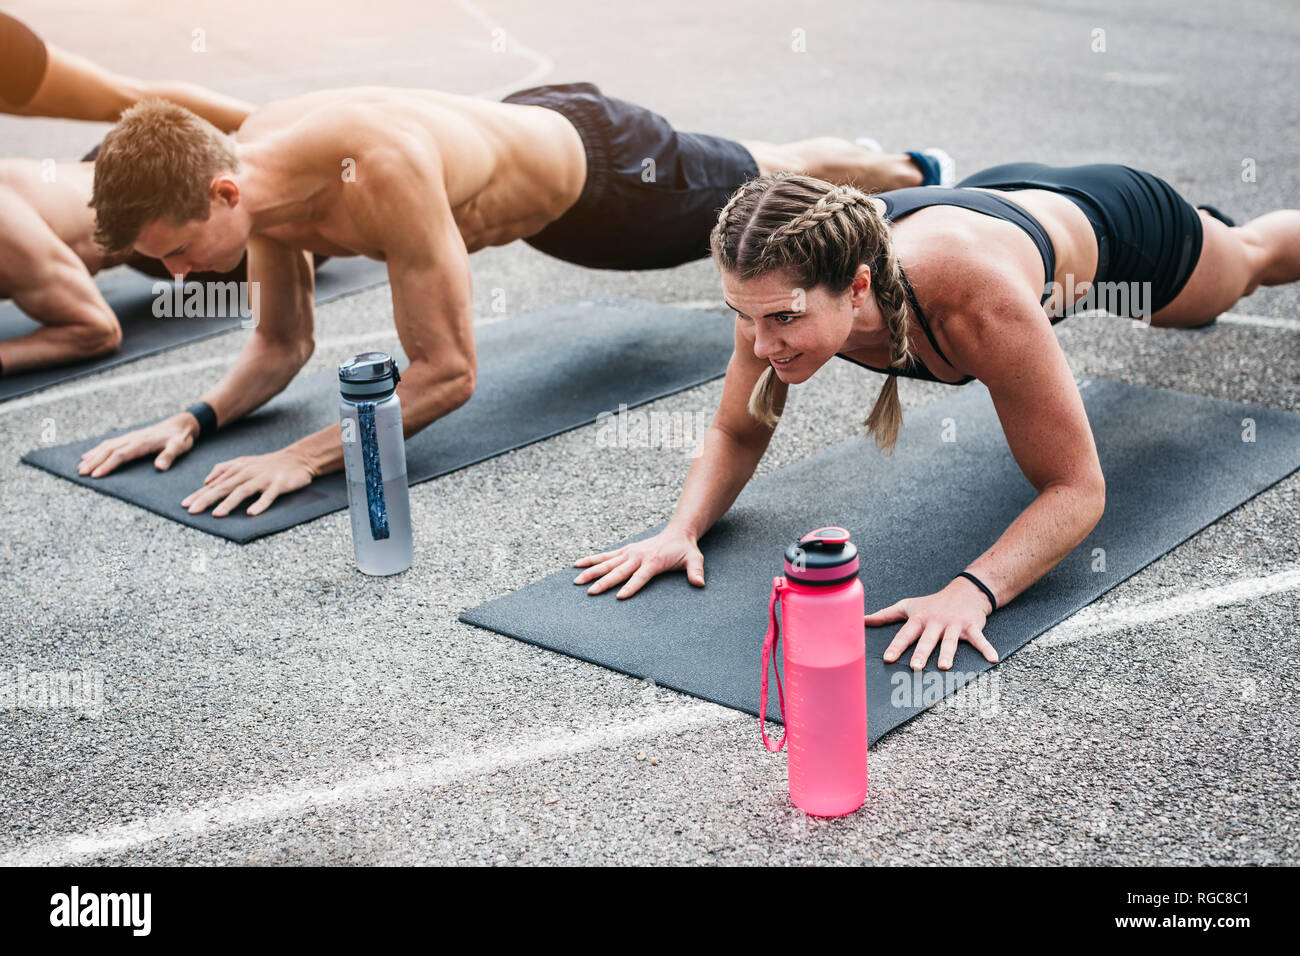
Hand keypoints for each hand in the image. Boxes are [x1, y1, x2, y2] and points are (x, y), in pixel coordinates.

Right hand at [79, 412, 197, 476]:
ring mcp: (130, 437)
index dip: (107, 465)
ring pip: (107, 446)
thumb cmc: (180, 437)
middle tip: (80, 473)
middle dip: (94, 462)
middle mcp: (133, 438)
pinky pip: (110, 443)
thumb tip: (160, 467)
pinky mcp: (130, 437)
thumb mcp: (179, 447)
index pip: (120, 455)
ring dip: (93, 456)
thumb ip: (169, 456)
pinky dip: (98, 449)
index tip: (96, 475)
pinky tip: (89, 455)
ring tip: (80, 467)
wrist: (182, 423)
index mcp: (142, 442)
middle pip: (109, 450)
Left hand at [181, 449, 314, 517]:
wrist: (297, 458)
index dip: (199, 494)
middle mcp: (247, 473)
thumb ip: (224, 469)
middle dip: (207, 499)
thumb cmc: (268, 464)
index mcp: (237, 469)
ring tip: (217, 514)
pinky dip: (259, 504)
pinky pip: (268, 496)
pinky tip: (251, 513)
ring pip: (243, 491)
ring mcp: (263, 479)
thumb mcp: (243, 462)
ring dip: (229, 503)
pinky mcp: (279, 484)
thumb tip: (206, 480)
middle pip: (224, 487)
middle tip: (193, 511)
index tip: (185, 505)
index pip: (215, 484)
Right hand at [572, 527, 704, 598]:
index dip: (630, 587)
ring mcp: (629, 553)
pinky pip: (605, 556)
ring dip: (591, 571)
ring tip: (576, 581)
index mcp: (653, 562)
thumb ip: (696, 571)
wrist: (677, 533)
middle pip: (618, 571)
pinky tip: (577, 565)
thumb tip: (700, 583)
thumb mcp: (694, 560)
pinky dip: (591, 559)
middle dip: (604, 582)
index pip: (639, 577)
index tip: (619, 596)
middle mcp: (638, 557)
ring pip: (606, 563)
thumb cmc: (685, 550)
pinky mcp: (624, 550)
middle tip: (590, 592)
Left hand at [865, 578, 998, 670]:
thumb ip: (885, 615)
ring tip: (945, 667)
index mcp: (919, 619)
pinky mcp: (972, 626)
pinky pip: (980, 639)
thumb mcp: (908, 606)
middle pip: (927, 640)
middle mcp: (935, 622)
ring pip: (951, 641)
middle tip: (915, 667)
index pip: (905, 634)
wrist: (965, 591)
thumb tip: (861, 620)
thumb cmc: (932, 603)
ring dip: (948, 653)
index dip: (896, 646)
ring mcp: (954, 624)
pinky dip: (987, 649)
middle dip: (921, 653)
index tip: (888, 658)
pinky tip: (992, 659)